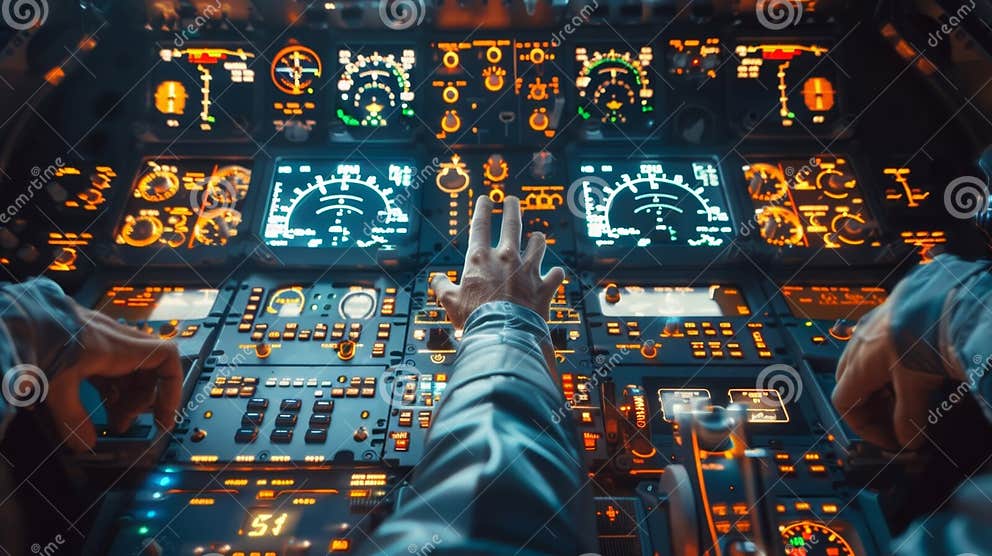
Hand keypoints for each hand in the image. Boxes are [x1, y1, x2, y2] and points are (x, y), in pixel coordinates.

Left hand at [48, 303, 182, 451]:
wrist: (16, 317)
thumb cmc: (40, 341)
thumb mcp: (56, 387)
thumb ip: (73, 419)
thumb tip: (85, 445)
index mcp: (120, 347)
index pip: (167, 359)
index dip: (171, 389)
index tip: (162, 416)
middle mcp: (117, 340)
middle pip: (148, 370)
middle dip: (142, 400)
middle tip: (123, 425)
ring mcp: (103, 339)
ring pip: (130, 369)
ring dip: (125, 395)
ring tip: (110, 419)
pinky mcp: (87, 341)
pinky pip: (112, 365)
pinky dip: (111, 385)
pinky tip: (96, 401)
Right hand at [431, 195, 564, 329]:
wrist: (502, 334)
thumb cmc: (474, 318)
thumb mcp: (449, 301)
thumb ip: (442, 286)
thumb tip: (437, 278)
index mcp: (480, 260)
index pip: (480, 226)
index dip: (482, 209)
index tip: (485, 199)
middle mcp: (506, 258)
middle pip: (512, 225)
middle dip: (513, 209)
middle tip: (513, 200)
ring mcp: (527, 271)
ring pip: (538, 244)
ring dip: (537, 240)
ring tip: (537, 237)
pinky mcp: (544, 287)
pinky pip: (555, 275)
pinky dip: (555, 275)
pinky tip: (554, 274)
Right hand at [832, 303, 945, 450]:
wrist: (944, 298)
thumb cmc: (922, 335)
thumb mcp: (917, 386)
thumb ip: (910, 417)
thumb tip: (909, 439)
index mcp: (857, 363)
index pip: (843, 403)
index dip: (864, 427)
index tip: (889, 439)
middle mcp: (859, 344)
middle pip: (851, 383)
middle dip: (871, 407)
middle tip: (896, 422)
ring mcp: (873, 328)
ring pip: (866, 365)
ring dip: (882, 387)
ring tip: (910, 398)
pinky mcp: (891, 316)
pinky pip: (880, 347)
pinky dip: (892, 366)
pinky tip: (915, 369)